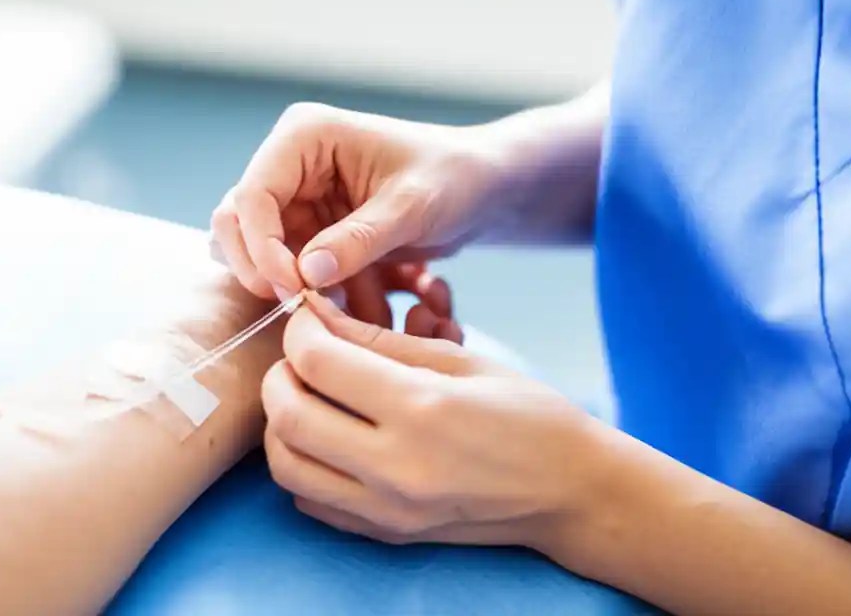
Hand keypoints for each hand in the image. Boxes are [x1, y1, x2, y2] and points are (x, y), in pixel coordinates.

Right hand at [211, 103, 508, 301]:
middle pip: (237, 223)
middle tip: (297, 305)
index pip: (253, 194)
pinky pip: (296, 273)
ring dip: (294, 289)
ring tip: (340, 311)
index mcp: (305, 136)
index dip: (262, 245)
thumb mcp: (412, 206)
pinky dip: (321, 297)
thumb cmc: (454, 178)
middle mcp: (290, 165)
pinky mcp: (312, 233)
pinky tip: (362, 311)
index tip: (294, 286)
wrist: (482, 189)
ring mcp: (298, 200)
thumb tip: (306, 274)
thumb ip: (359, 239)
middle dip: (261, 268)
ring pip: (259, 254)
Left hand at [260, 292, 592, 549]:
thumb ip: (379, 341)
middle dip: (280, 374)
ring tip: (310, 396)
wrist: (571, 490)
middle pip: (290, 416)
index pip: (318, 363)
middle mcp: (397, 466)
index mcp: (422, 409)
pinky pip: (311, 501)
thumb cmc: (527, 414)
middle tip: (300, 356)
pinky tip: (328, 438)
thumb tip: (317, 316)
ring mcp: (389, 509)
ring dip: (283, 423)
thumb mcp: (459, 359)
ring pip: (288, 466)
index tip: (306, 317)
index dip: (299, 330)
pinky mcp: (387, 534)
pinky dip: (303, 465)